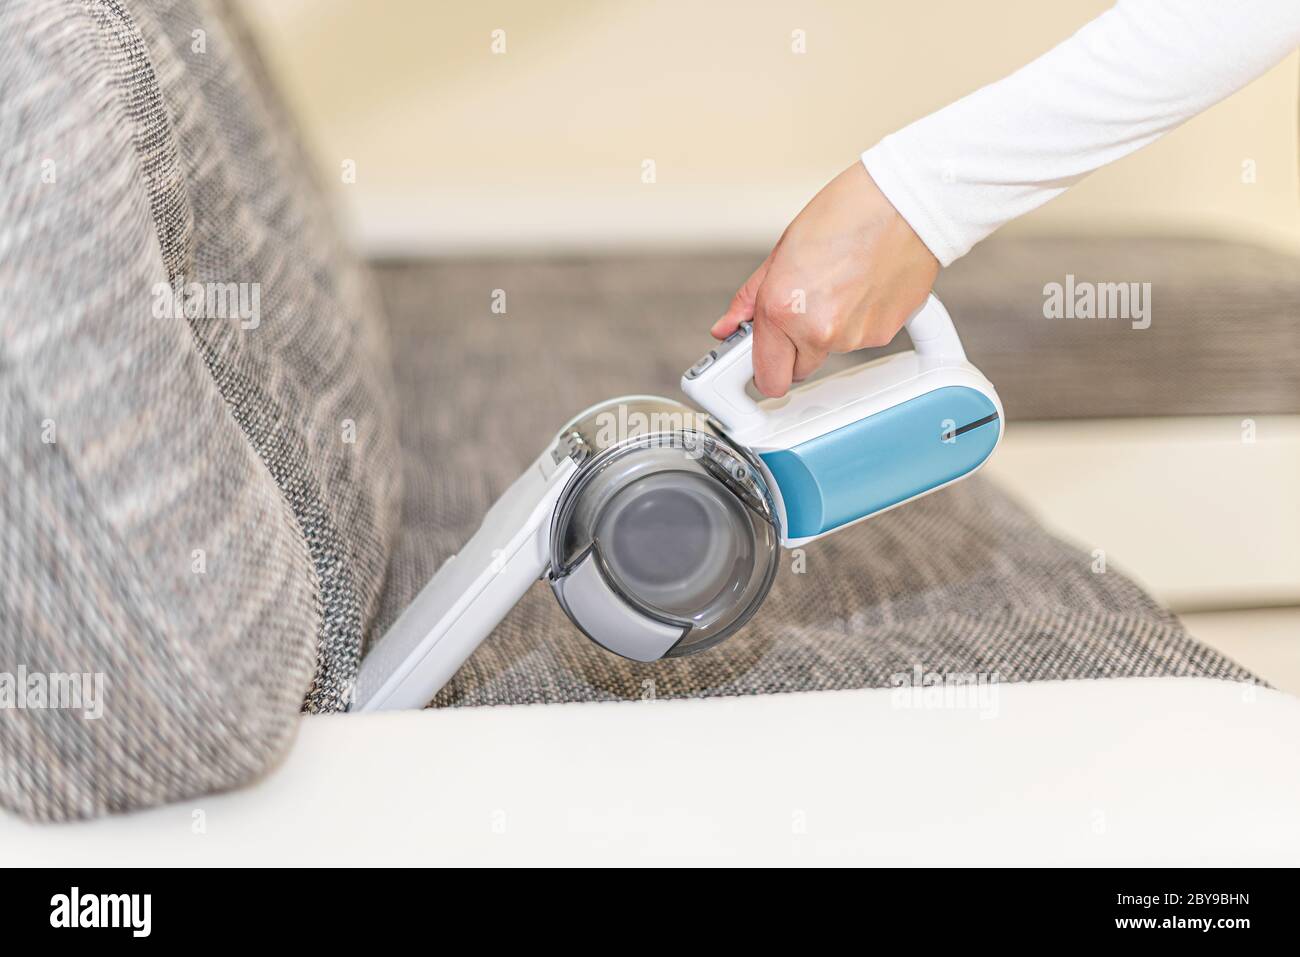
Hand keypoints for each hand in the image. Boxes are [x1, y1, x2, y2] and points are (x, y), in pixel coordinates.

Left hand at [713, 162, 938, 396]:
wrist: (905, 203)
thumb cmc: (847, 214)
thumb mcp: (782, 252)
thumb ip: (751, 299)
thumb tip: (728, 326)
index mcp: (782, 310)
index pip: (768, 379)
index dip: (764, 369)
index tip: (762, 358)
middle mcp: (818, 331)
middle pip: (799, 370)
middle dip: (794, 348)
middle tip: (802, 308)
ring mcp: (854, 336)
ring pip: (831, 351)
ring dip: (829, 328)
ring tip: (839, 282)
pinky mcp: (884, 334)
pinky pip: (860, 339)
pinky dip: (859, 320)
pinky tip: (861, 285)